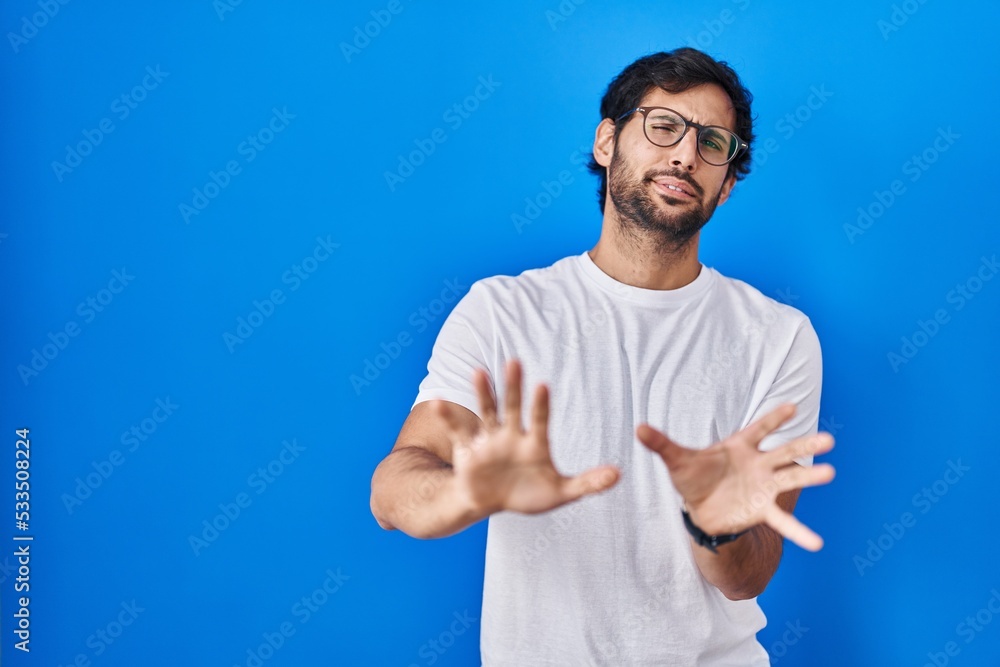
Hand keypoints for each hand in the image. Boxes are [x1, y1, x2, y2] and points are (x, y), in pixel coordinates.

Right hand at [433, 359, 619, 516]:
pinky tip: (436, 402)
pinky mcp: (468, 449)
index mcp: (534, 442)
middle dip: (514, 386)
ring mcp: (489, 439)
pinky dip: (447, 417)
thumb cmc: (528, 494)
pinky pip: (457, 431)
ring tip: (478, 372)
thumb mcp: (560, 492)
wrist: (490, 501)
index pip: (539, 419)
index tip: (542, 385)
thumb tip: (618, 474)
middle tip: (515, 362)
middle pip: (513, 406)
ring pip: (486, 411)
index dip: (540, 404)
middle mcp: (511, 434)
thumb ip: (587, 483)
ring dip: (482, 392)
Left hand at [636, 404, 834, 550]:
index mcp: (740, 446)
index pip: (760, 428)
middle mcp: (759, 464)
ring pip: (790, 479)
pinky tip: (817, 543)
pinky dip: (799, 533)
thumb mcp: (677, 460)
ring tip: (831, 473)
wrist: (701, 507)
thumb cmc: (693, 476)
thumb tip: (638, 427)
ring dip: (809, 478)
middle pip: (785, 452)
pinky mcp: (762, 510)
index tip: (793, 406)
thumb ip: (661, 444)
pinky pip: (783, 521)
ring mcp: (764, 487)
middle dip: (804, 445)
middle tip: (828, 440)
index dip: (775, 418)